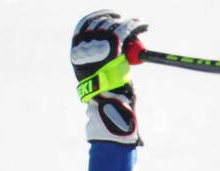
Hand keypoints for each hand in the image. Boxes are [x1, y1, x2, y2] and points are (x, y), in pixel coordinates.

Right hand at [71, 10, 147, 144]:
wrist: (110, 106)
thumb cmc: (108, 95)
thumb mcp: (99, 73)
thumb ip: (102, 59)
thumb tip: (116, 47)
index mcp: (77, 53)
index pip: (83, 26)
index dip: (97, 17)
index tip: (109, 17)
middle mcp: (83, 48)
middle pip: (99, 24)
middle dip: (114, 20)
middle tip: (128, 23)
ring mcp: (97, 47)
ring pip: (113, 26)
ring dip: (127, 23)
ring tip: (138, 24)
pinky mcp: (111, 48)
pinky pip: (123, 31)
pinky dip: (134, 26)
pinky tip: (142, 24)